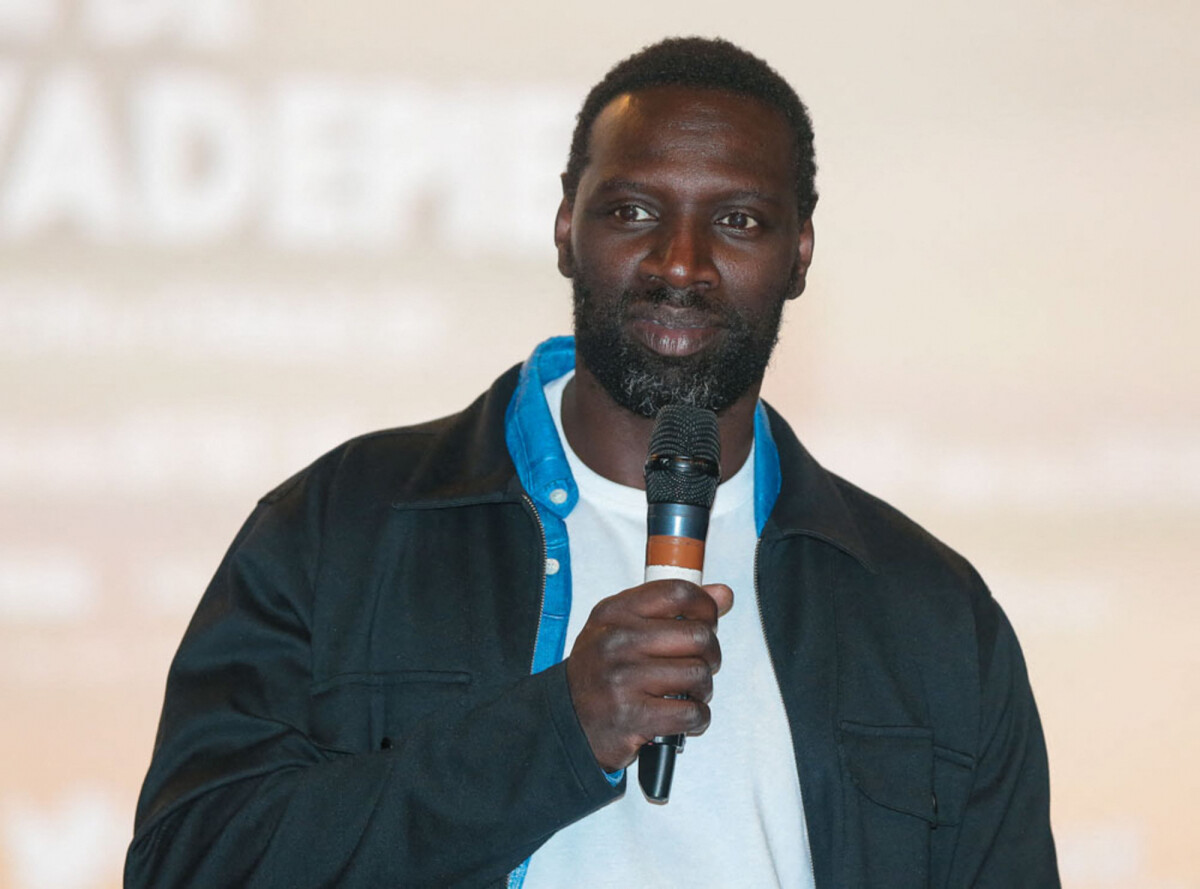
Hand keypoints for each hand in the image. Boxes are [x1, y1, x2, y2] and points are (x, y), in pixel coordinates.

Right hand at [565, 580, 733, 771]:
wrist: (567, 721)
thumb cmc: (600, 673)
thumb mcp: (623, 627)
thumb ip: (672, 608)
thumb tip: (722, 594)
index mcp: (615, 613)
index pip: (678, 592)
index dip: (705, 606)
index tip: (707, 620)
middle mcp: (617, 641)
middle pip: (698, 635)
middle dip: (710, 654)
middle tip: (699, 663)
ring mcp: (624, 679)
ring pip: (698, 675)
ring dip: (702, 688)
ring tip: (686, 691)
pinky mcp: (634, 716)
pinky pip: (692, 712)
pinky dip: (697, 717)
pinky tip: (681, 714)